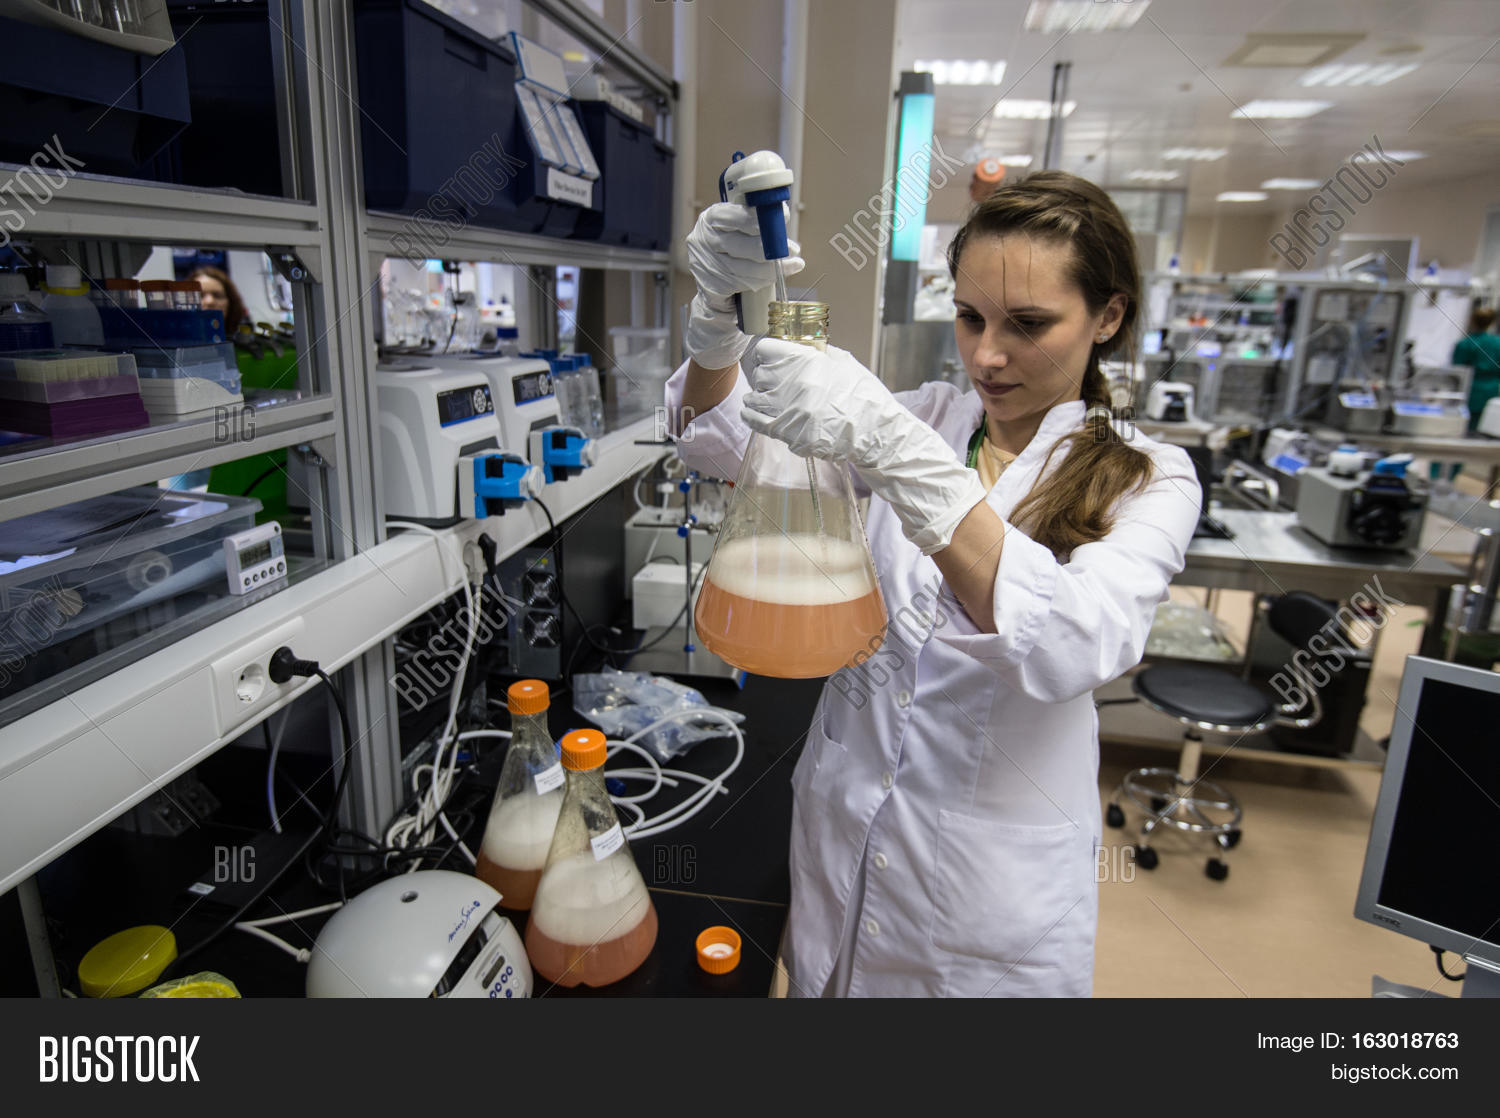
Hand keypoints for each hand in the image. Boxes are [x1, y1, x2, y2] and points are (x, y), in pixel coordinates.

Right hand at [684, 203, 803, 369]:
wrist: (711, 280)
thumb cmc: (730, 249)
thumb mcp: (737, 228)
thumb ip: (756, 221)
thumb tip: (781, 217)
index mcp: (712, 218)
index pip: (739, 216)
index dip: (763, 218)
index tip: (783, 218)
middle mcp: (705, 239)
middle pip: (745, 245)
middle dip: (773, 248)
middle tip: (793, 249)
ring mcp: (706, 264)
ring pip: (748, 268)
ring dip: (774, 269)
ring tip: (792, 265)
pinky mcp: (712, 286)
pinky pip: (744, 284)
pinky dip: (763, 282)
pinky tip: (773, 278)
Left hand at [742, 339, 987, 553]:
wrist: (876, 433)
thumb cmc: (865, 396)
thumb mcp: (845, 363)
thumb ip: (820, 352)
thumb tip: (802, 346)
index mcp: (806, 361)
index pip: (766, 349)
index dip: (767, 351)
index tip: (769, 355)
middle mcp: (792, 383)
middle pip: (760, 373)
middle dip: (765, 374)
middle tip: (772, 378)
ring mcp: (787, 409)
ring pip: (754, 397)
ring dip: (758, 395)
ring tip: (766, 396)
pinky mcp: (786, 433)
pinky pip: (755, 421)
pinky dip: (750, 414)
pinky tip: (752, 411)